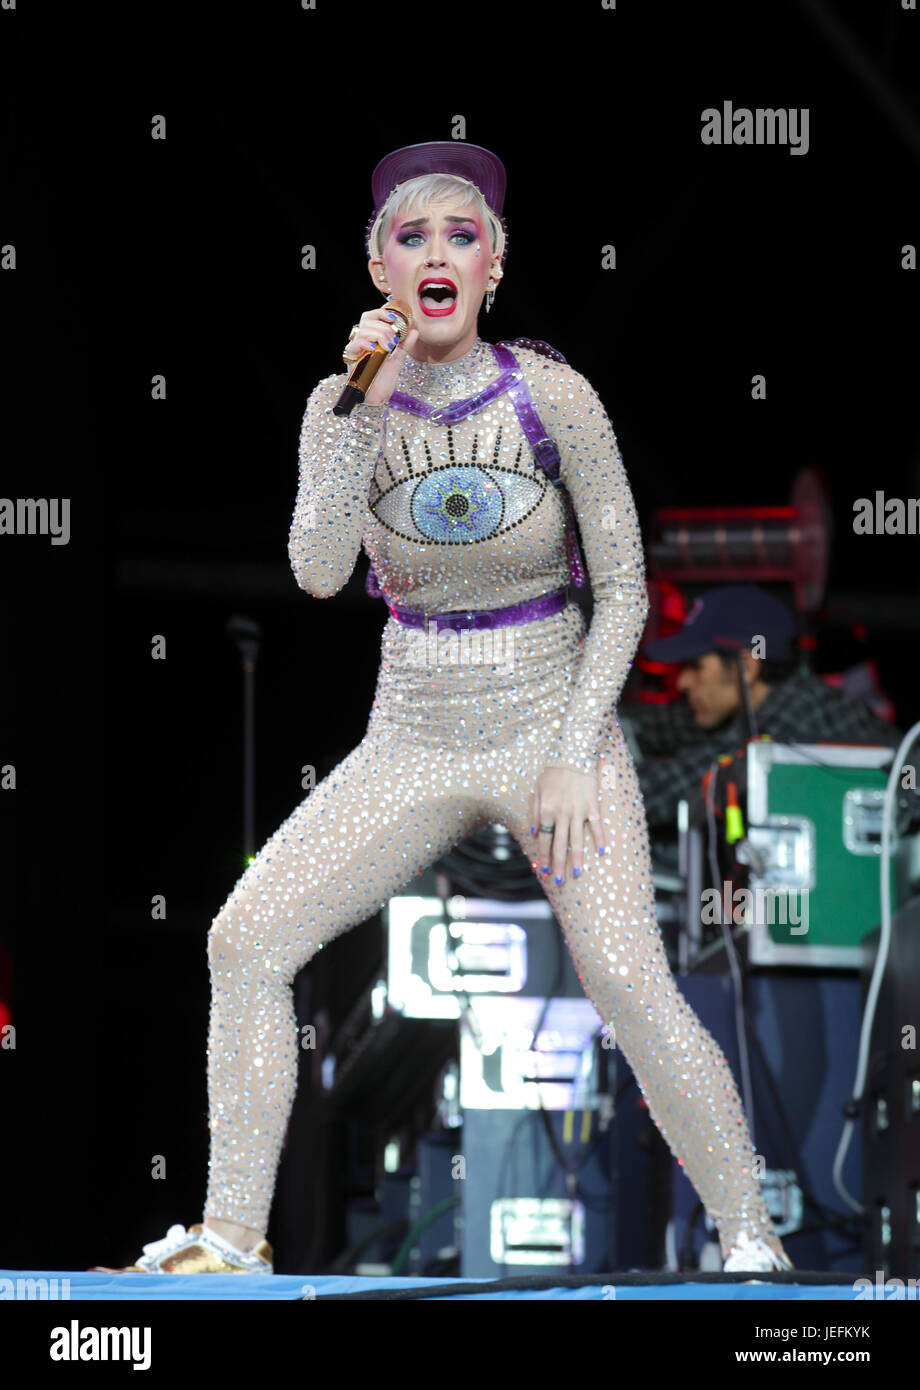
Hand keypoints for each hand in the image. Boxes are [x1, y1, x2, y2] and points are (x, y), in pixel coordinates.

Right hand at [343, 307, 419, 405]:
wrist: (378, 397)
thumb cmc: (384, 379)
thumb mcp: (398, 359)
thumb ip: (405, 345)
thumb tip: (414, 331)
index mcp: (371, 337)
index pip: (371, 316)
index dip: (381, 313)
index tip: (394, 319)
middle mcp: (362, 341)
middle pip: (366, 319)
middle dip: (383, 326)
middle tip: (394, 339)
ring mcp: (356, 349)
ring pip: (362, 330)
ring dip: (378, 334)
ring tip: (388, 347)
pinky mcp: (351, 360)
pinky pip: (353, 345)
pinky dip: (364, 343)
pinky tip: (374, 348)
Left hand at [530, 766, 605, 884]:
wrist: (573, 753)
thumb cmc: (553, 771)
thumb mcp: (537, 789)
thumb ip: (535, 811)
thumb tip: (536, 832)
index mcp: (547, 810)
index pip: (545, 839)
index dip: (544, 856)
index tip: (543, 871)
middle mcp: (562, 814)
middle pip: (559, 845)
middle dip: (558, 864)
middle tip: (558, 881)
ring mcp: (579, 811)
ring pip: (577, 840)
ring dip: (576, 859)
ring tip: (576, 875)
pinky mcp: (593, 806)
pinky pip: (596, 826)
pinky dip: (599, 839)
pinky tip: (600, 853)